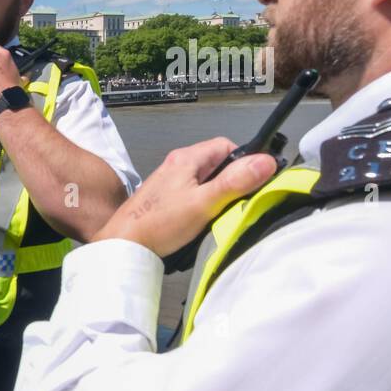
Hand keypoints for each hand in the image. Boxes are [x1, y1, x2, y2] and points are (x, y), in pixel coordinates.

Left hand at [91, 138, 277, 256]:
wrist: (123, 244)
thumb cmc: (158, 223)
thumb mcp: (204, 202)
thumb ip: (235, 182)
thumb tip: (266, 161)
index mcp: (186, 159)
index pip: (226, 146)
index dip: (245, 160)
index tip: (254, 180)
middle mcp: (177, 166)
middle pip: (217, 164)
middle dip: (232, 181)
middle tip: (237, 201)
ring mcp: (169, 183)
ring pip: (206, 182)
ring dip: (218, 196)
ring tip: (218, 214)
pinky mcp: (165, 200)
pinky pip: (193, 196)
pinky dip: (203, 206)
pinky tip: (202, 221)